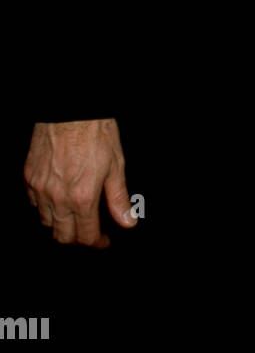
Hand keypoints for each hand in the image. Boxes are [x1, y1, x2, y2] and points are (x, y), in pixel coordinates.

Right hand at [23, 119, 136, 246]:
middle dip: (78, 239)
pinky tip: (57, 198)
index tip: (103, 240)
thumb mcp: (116, 164)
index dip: (96, 242)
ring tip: (74, 215)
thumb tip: (127, 222)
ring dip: (60, 224)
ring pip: (46, 222)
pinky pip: (34, 204)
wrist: (71, 110)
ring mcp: (40, 188)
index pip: (86, 236)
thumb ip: (119, 198)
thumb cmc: (95, 132)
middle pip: (63, 236)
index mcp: (82, 197)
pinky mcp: (29, 178)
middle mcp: (58, 198)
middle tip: (89, 231)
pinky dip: (45, 207)